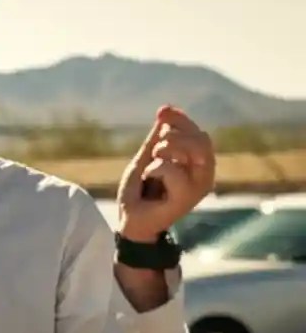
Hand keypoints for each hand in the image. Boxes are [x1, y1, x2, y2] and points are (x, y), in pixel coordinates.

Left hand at [116, 105, 216, 241]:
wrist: (130, 221)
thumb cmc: (139, 193)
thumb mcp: (145, 159)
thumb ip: (157, 139)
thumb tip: (165, 111)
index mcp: (197, 165)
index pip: (200, 135)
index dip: (182, 120)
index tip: (163, 112)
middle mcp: (203, 176)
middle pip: (202, 140)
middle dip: (176, 134)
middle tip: (156, 146)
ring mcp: (197, 188)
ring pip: (195, 152)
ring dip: (168, 148)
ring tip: (153, 160)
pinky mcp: (186, 199)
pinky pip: (174, 171)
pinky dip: (156, 168)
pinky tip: (148, 178)